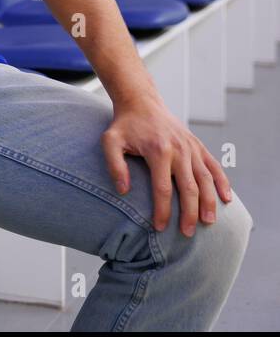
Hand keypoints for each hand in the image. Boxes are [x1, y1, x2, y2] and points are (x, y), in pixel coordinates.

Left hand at [101, 100, 232, 237]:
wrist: (141, 102)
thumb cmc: (124, 125)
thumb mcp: (110, 141)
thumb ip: (114, 165)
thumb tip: (124, 191)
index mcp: (158, 151)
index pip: (163, 188)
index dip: (162, 211)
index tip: (159, 228)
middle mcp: (179, 150)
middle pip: (189, 188)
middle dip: (189, 213)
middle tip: (187, 233)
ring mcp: (191, 147)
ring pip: (206, 179)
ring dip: (209, 202)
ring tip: (209, 222)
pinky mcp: (198, 145)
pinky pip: (214, 166)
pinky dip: (222, 182)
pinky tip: (226, 199)